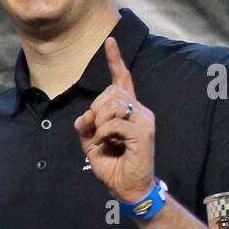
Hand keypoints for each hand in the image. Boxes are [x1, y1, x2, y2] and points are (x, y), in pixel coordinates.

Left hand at [73, 37, 155, 202]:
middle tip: (96, 132)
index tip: (110, 40)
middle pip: (111, 92)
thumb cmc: (113, 165)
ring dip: (100, 122)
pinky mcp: (144, 132)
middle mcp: (140, 110)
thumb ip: (86, 126)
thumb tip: (85, 115)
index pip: (122, 79)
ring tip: (102, 139)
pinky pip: (116, 123)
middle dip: (96, 110)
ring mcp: (144, 120)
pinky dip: (105, 134)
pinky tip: (108, 144)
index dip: (115, 60)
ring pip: (114, 104)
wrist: (128, 188)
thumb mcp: (91, 143)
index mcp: (128, 110)